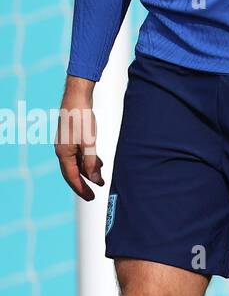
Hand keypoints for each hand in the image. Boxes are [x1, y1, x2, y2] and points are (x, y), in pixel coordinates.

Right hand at [54, 76, 102, 199]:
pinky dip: (88, 160)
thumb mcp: (89, 142)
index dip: (82, 189)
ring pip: (76, 163)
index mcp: (63, 154)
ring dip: (87, 171)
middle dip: (84, 183)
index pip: (72, 177)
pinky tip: (98, 161)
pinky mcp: (72, 137)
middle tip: (94, 194)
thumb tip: (95, 178)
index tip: (92, 198)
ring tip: (100, 178)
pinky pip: (79, 154)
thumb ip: (91, 161)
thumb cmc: (82, 118)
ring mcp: (66, 144)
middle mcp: (62, 150)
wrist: (77, 96)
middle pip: (72, 172)